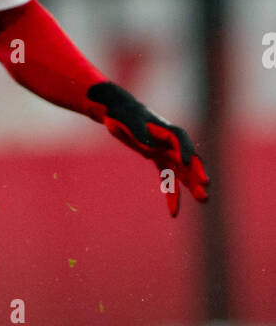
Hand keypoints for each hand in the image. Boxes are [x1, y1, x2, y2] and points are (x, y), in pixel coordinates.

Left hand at [87, 81, 208, 216]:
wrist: (119, 113)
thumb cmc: (124, 114)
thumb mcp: (127, 120)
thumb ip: (137, 131)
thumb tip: (147, 146)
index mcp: (164, 129)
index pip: (179, 139)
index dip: (185, 150)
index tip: (187, 162)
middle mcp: (170, 142)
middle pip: (187, 158)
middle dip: (197, 172)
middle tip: (206, 185)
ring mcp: (167, 153)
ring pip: (182, 172)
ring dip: (192, 186)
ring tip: (204, 200)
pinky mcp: (160, 161)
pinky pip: (168, 180)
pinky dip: (171, 194)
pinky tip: (174, 212)